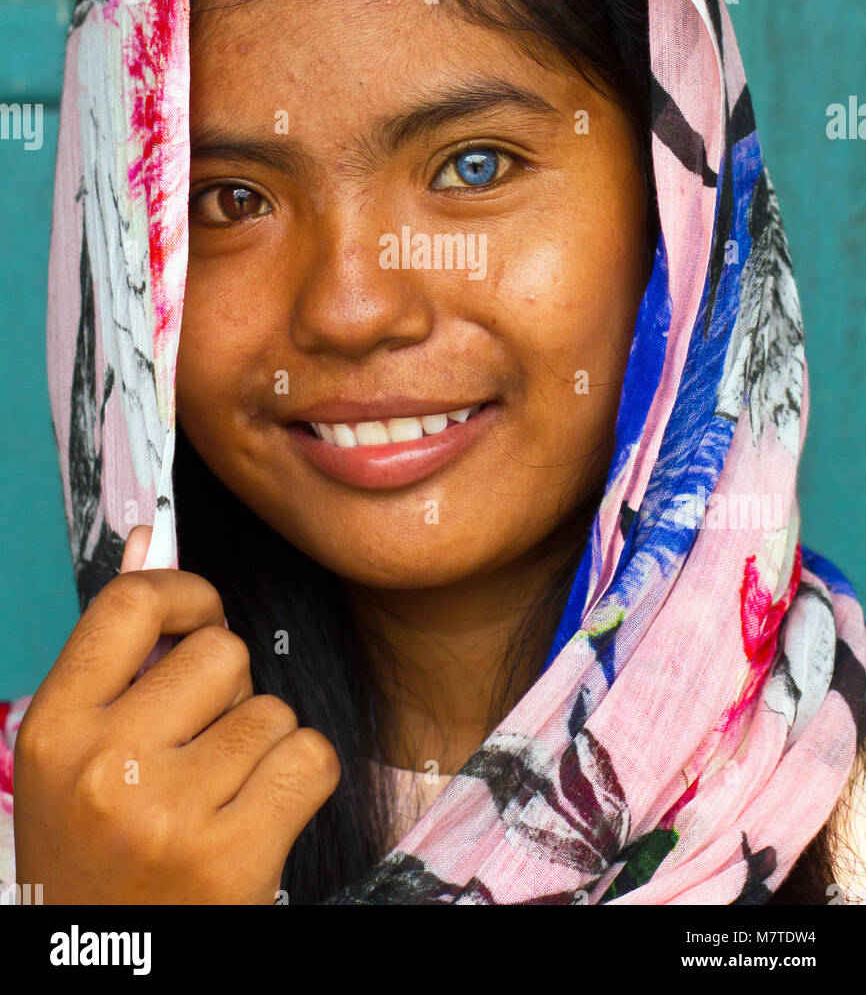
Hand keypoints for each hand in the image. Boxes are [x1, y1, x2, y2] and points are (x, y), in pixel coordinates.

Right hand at [13, 527, 338, 903]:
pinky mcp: (233, 855)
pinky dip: (301, 779)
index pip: (131, 603)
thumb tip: (150, 538)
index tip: (199, 615)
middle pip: (223, 651)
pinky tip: (260, 813)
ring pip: (272, 709)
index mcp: (56, 728)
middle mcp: (106, 765)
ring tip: (220, 791)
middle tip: (202, 740)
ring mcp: (170, 813)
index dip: (184, 591)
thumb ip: (117, 651)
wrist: (106, 969)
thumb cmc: (95, 854)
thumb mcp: (76, 753)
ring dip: (262, 743)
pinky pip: (309, 757)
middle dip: (229, 686)